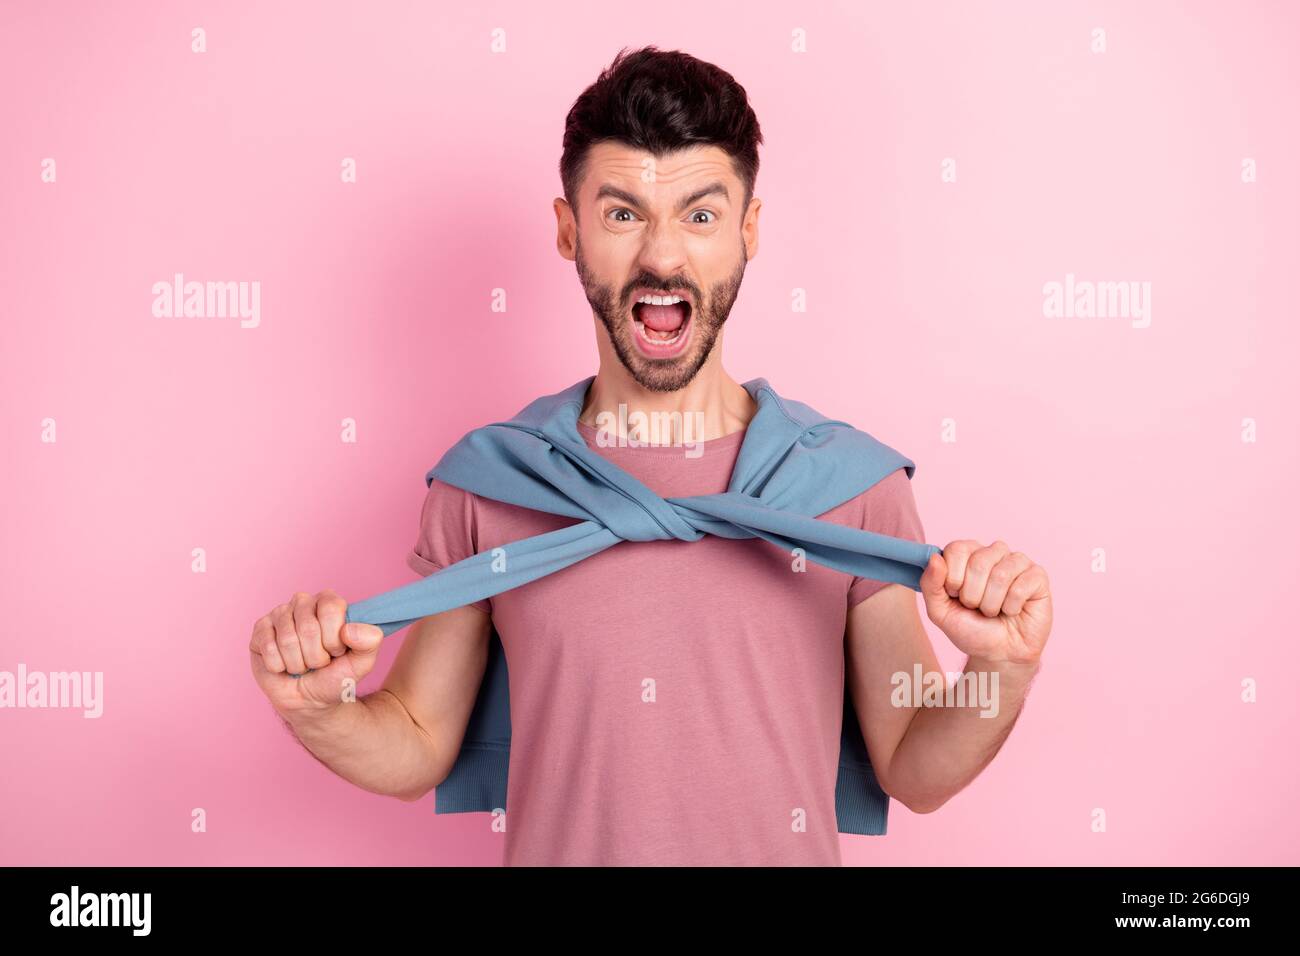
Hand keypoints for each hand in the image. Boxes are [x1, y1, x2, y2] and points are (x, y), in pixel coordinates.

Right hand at [248, 588, 383, 715]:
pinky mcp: (260, 629)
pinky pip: (268, 647)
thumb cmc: (336, 676)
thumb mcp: (362, 662)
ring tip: (302, 665)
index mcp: (330, 602)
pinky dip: (279, 665)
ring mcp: (279, 614)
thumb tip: (349, 630)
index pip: (330, 609)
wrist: (311, 700)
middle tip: (318, 662)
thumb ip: (370, 642)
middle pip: (308, 628)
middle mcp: (304, 602)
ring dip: (298, 663)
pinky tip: (283, 665)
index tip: (337, 652)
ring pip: (287, 640)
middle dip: (316, 656)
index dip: (334, 639)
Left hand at [919, 540, 1051, 667]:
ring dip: (992, 603)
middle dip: (973, 595)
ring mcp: (1016, 562)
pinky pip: (1021, 586)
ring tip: (994, 611)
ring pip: (1001, 574)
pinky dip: (1011, 607)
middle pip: (979, 562)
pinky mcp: (1037, 576)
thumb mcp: (940, 612)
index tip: (955, 596)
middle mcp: (992, 553)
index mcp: (968, 555)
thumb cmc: (971, 629)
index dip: (953, 577)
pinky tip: (1013, 611)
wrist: (999, 653)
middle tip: (977, 608)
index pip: (956, 549)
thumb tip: (935, 558)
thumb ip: (930, 585)